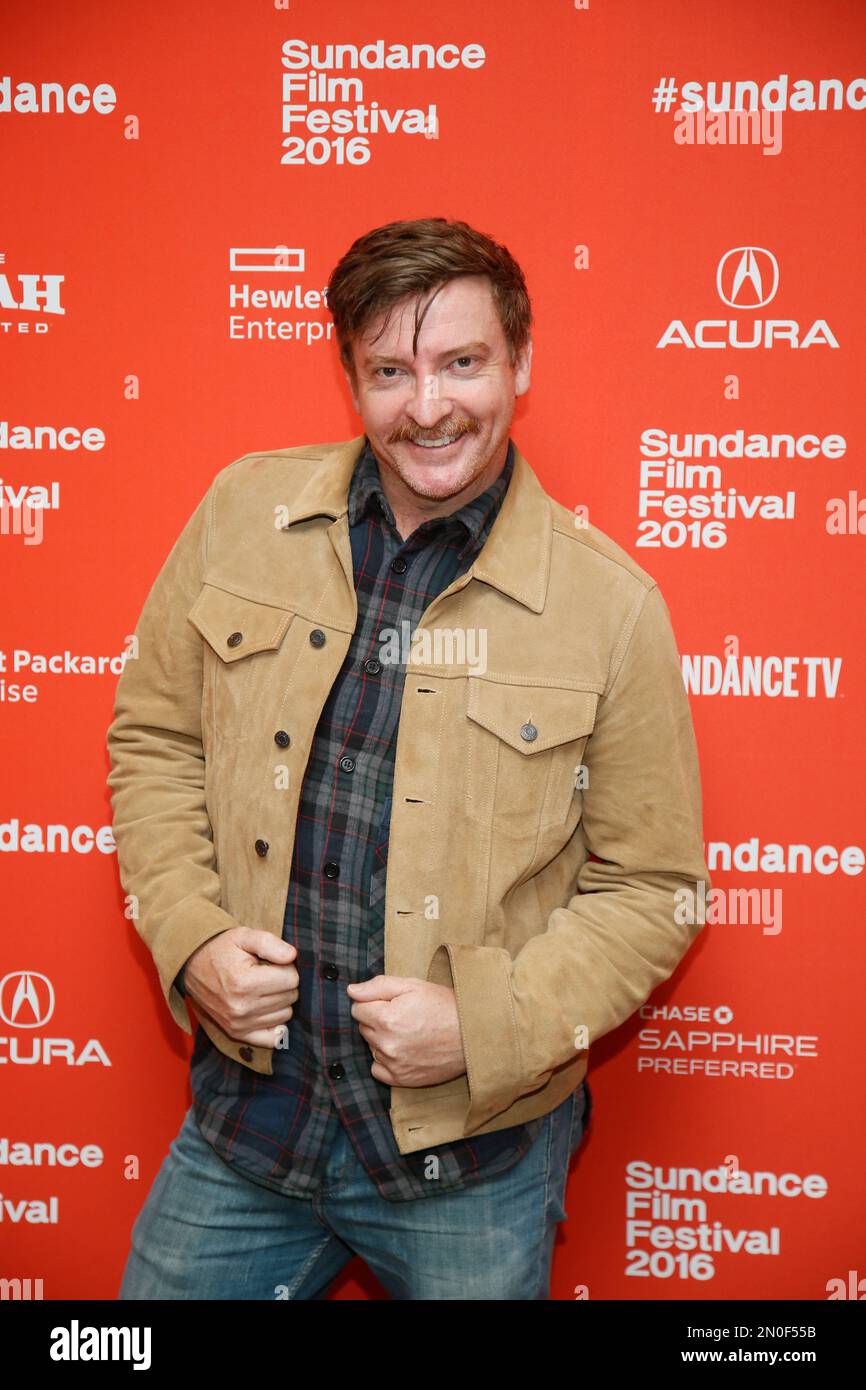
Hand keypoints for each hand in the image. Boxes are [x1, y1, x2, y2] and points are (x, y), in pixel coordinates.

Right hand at [183, 926, 298, 1046]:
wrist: (192, 965)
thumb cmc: (221, 949)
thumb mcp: (244, 936)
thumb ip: (270, 943)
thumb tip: (293, 956)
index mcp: (244, 982)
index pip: (291, 979)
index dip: (287, 967)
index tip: (273, 962)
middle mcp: (242, 1008)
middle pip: (290, 997)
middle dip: (284, 983)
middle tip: (266, 974)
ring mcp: (239, 1024)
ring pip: (285, 1015)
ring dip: (280, 1001)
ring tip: (262, 988)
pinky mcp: (236, 1034)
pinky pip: (273, 1038)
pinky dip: (275, 1024)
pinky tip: (267, 1009)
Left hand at [346, 975, 465, 1086]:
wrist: (473, 1034)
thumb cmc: (444, 1006)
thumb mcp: (413, 985)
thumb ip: (378, 986)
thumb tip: (351, 992)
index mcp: (387, 1018)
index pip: (357, 1008)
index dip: (373, 1002)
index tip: (391, 1002)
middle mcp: (387, 1044)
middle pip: (364, 1028)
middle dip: (377, 1019)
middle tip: (404, 1015)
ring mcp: (394, 1064)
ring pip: (372, 1047)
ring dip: (382, 1039)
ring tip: (409, 1032)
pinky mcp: (402, 1079)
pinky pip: (378, 1069)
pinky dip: (386, 1060)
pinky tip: (405, 1050)